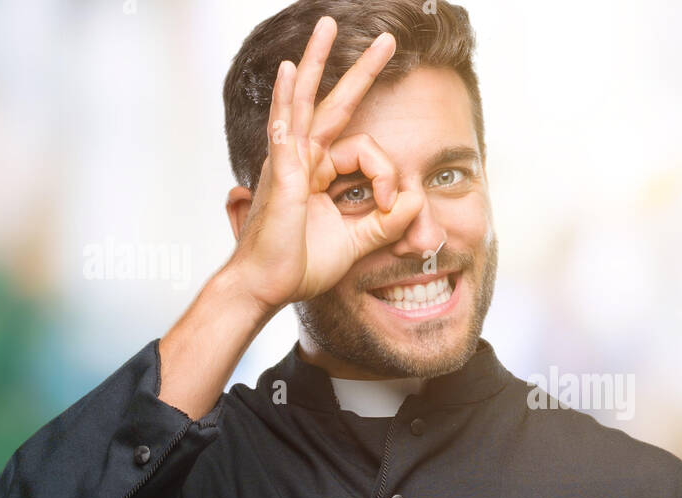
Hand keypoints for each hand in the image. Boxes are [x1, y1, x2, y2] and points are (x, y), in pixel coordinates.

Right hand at [226, 16, 421, 310]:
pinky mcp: (282, 175)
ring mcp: (289, 162)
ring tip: (330, 26)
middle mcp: (303, 159)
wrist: (265, 286)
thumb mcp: (356, 243)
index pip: (367, 152)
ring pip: (305, 100)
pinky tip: (291, 70)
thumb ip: (387, 224)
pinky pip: (285, 128)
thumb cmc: (299, 265)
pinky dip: (286, 97)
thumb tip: (416, 202)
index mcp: (320, 173)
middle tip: (388, 40)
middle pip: (334, 102)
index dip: (389, 176)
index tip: (392, 207)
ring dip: (319, 61)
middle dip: (360, 70)